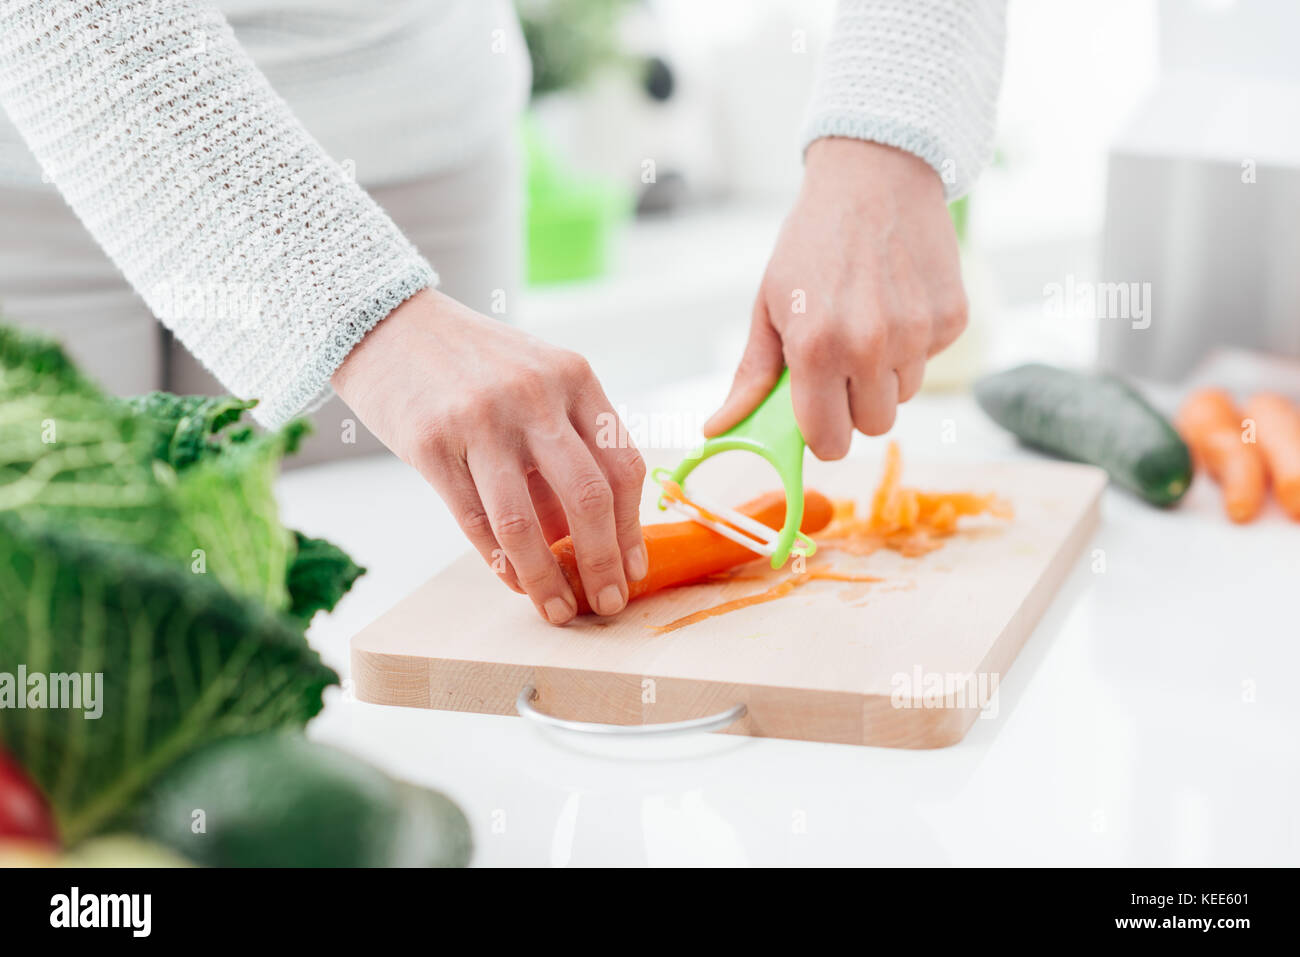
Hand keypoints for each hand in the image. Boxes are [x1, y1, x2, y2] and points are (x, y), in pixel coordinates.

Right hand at [332, 289, 646, 623]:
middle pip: (588, 497)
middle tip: (609, 604)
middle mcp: (534, 395)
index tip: (633, 569)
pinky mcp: (430, 444)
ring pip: (526, 523)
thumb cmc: (471, 362)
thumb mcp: (535, 381)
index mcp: (574, 376)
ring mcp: (480, 419)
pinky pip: (474, 521)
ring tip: (557, 610)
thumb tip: (589, 537)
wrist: (385, 321)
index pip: (622, 464)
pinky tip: (514, 581)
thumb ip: (565, 446)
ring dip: (547, 579)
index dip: (632, 528)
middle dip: (605, 562)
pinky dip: (499, 562)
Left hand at [704, 138, 966, 458]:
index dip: (823, 433)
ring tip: (868, 320)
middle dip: (855, 404)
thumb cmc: (811, 242)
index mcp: (817, 349)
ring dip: (886, 374)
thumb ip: (752, 375)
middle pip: (872, 426)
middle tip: (841, 359)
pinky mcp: (953, 318)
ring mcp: (918, 334)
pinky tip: (897, 300)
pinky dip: (914, 343)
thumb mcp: (768, 305)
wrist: (874, 175)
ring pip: (904, 396)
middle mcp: (871, 347)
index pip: (829, 442)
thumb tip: (717, 430)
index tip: (819, 412)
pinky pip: (931, 360)